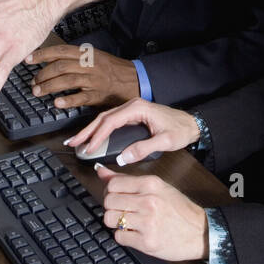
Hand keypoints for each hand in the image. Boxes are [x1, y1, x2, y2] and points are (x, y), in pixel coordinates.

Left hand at [24, 44, 138, 109]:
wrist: (134, 79)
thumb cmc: (111, 69)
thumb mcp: (94, 56)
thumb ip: (76, 57)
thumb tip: (52, 60)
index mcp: (87, 53)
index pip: (60, 51)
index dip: (42, 54)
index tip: (28, 59)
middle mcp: (89, 65)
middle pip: (61, 66)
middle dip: (43, 74)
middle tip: (33, 82)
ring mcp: (94, 80)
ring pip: (67, 80)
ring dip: (49, 86)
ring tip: (38, 92)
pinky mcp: (98, 95)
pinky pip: (81, 98)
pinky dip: (67, 100)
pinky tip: (57, 103)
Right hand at [62, 97, 198, 164]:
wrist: (192, 123)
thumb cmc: (181, 129)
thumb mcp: (164, 141)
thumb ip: (143, 149)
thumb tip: (122, 158)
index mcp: (138, 108)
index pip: (111, 121)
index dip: (97, 135)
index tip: (88, 147)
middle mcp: (132, 106)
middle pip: (103, 117)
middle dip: (86, 131)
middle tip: (72, 143)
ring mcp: (131, 109)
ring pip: (105, 118)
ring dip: (90, 130)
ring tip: (77, 141)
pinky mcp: (132, 115)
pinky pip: (111, 121)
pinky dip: (100, 129)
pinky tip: (92, 138)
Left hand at [94, 164, 206, 260]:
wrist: (200, 232)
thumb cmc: (180, 210)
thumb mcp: (157, 188)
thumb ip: (128, 180)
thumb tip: (101, 171)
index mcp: (151, 184)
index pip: (113, 184)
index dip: (110, 191)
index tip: (116, 196)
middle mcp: (148, 201)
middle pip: (108, 201)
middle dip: (112, 207)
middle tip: (123, 211)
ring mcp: (147, 222)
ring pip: (110, 219)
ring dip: (115, 222)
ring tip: (128, 222)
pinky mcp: (146, 241)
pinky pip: (119, 237)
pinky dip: (124, 236)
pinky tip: (135, 233)